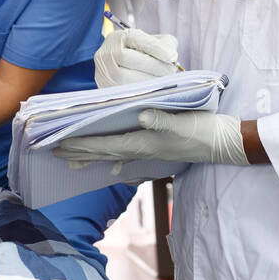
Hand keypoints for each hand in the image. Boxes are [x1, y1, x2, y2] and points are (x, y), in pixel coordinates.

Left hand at [53, 109, 247, 168]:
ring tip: (72, 160)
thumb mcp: (183, 122)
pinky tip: (110, 163)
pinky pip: (127, 154)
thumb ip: (162, 119)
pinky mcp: (157, 149)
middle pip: (103, 151)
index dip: (81, 145)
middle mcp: (142, 149)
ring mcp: (149, 151)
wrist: (224, 144)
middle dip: (79, 152)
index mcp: (143, 142)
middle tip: (54, 153)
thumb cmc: (203, 131)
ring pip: (113, 154)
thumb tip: (141, 116)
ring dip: (91, 156)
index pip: (105, 144)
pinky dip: (113, 157)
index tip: (59, 146)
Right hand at [94, 29, 180, 87]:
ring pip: (127, 78)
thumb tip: (171, 56)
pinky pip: (124, 91)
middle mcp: (109, 52)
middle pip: (133, 59)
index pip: (139, 40)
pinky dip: (141, 91)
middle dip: (156, 67)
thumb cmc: (136, 53)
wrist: (112, 66)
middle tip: (170, 72)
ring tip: (162, 81)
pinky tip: (151, 89)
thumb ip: (164, 44)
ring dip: (149, 81)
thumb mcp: (149, 42)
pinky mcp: (106, 86)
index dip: (158, 49)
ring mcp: (105, 71)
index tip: (172, 57)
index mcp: (121, 37)